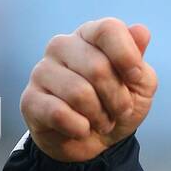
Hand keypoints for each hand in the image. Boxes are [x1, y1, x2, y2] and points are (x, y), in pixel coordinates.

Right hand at [20, 18, 156, 162]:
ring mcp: (42, 71)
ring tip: (101, 121)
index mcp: (90, 35)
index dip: (128, 56)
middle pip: (98, 68)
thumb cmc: (116, 105)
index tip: (136, 77)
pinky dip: (80, 128)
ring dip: (100, 117)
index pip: (108, 29)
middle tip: (119, 111)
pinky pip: (59, 114)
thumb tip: (141, 31)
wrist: (94, 142)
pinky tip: (81, 129)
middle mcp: (62, 46)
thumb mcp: (140, 86)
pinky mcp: (30, 99)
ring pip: (79, 93)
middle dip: (118, 99)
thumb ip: (140, 61)